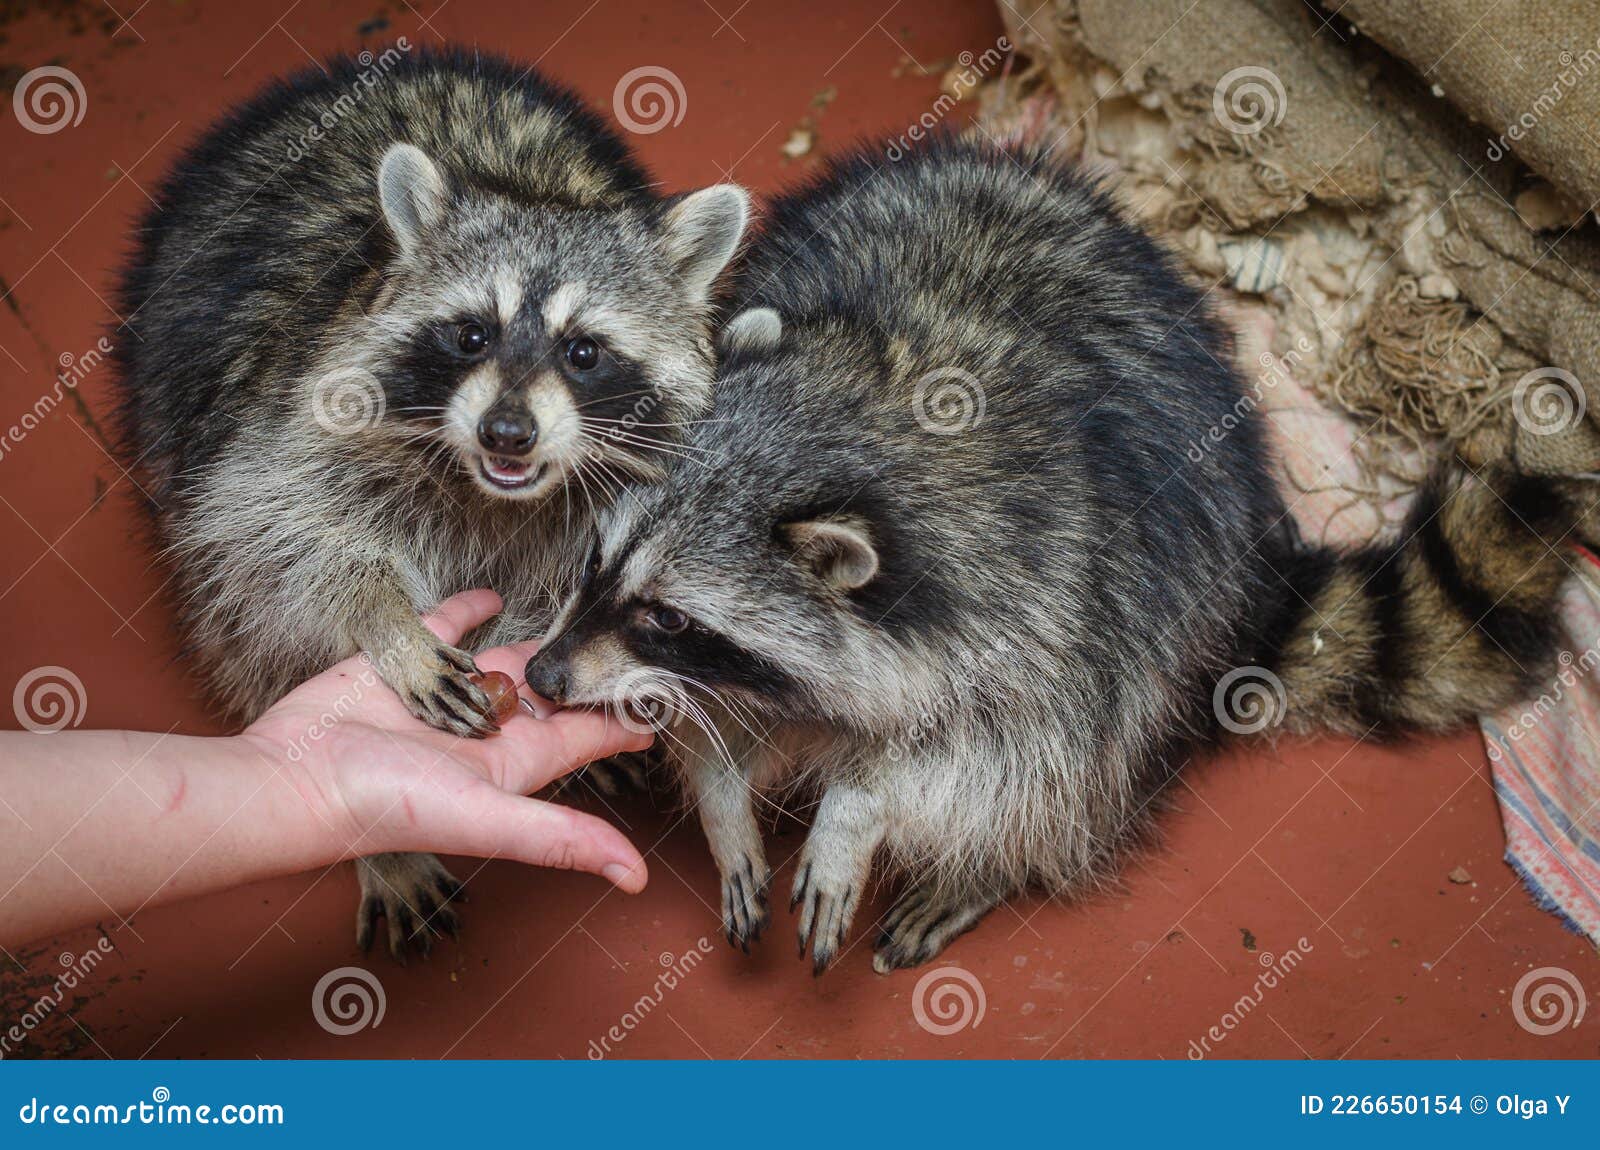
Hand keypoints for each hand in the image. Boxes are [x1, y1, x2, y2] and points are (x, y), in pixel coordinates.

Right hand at [239, 589, 651, 891]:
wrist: (296, 779)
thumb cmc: (387, 806)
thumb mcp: (490, 819)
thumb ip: (563, 840)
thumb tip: (636, 878)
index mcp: (513, 763)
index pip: (583, 737)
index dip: (622, 721)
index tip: (664, 703)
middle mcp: (483, 730)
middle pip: (550, 698)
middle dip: (587, 679)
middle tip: (628, 645)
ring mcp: (445, 695)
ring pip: (504, 662)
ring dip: (537, 648)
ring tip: (575, 622)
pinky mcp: (406, 662)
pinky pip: (446, 630)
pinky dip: (470, 611)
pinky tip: (492, 596)